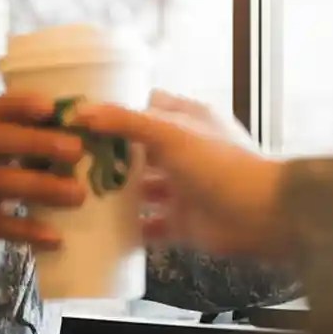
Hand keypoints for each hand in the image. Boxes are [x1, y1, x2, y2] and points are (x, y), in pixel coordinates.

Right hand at [74, 94, 287, 259]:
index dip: (116, 109)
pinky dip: (129, 228)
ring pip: (141, 188)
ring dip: (115, 192)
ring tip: (77, 192)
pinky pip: (149, 225)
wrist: (261, 217)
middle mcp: (184, 151)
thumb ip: (127, 122)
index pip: (146, 105)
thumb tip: (82, 112)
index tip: (82, 116)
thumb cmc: (220, 164)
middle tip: (70, 157)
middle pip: (139, 148)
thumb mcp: (170, 134)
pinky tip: (101, 228)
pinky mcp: (182, 222)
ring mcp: (183, 187)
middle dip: (109, 154)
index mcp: (187, 120)